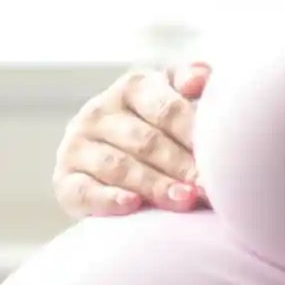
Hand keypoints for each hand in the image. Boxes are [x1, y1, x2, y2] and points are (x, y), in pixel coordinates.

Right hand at [52, 61, 211, 217]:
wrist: (111, 155)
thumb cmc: (158, 125)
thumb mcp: (173, 96)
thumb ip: (189, 83)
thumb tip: (200, 78)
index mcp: (132, 86)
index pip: (165, 109)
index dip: (193, 134)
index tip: (220, 156)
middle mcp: (99, 112)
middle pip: (145, 141)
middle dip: (180, 165)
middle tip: (208, 187)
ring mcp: (77, 146)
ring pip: (119, 167)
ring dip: (154, 185)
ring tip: (185, 200)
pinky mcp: (64, 180)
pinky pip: (85, 191)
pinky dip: (108, 200)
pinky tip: (132, 206)